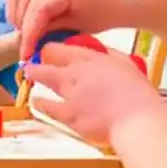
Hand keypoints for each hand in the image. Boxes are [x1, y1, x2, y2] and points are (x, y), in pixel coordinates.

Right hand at [6, 0, 126, 60]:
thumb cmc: (102, 15)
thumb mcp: (76, 27)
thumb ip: (49, 30)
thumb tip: (27, 41)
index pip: (37, 11)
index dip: (28, 34)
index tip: (25, 54)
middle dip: (21, 25)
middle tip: (24, 45)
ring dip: (16, 12)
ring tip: (22, 31)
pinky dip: (18, 2)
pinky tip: (22, 18)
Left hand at [23, 43, 165, 145]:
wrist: (134, 119)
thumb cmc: (137, 94)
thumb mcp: (127, 66)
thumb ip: (112, 57)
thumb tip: (105, 53)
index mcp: (93, 59)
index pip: (66, 47)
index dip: (55, 48)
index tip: (51, 51)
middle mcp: (77, 72)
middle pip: (50, 57)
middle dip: (40, 57)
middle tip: (34, 59)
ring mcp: (69, 93)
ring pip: (44, 78)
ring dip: (35, 75)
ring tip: (29, 74)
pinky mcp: (68, 115)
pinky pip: (48, 106)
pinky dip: (40, 103)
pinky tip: (36, 102)